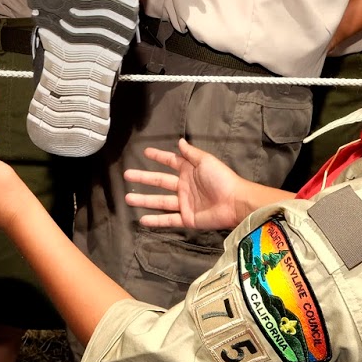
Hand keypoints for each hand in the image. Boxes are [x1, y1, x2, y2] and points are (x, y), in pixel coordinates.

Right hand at [125, 139, 252, 230]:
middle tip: (127, 175)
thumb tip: (179, 141)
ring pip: (159, 201)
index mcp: (189, 171)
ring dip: (144, 199)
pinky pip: (168, 219)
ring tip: (127, 198)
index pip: (170, 162)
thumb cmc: (221, 179)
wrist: (234, 202)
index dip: (158, 157)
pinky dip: (155, 220)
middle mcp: (184, 186)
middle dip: (143, 177)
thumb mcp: (206, 161)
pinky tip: (142, 220)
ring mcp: (184, 203)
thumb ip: (191, 153)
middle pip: (159, 181)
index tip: (145, 152)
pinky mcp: (186, 218)